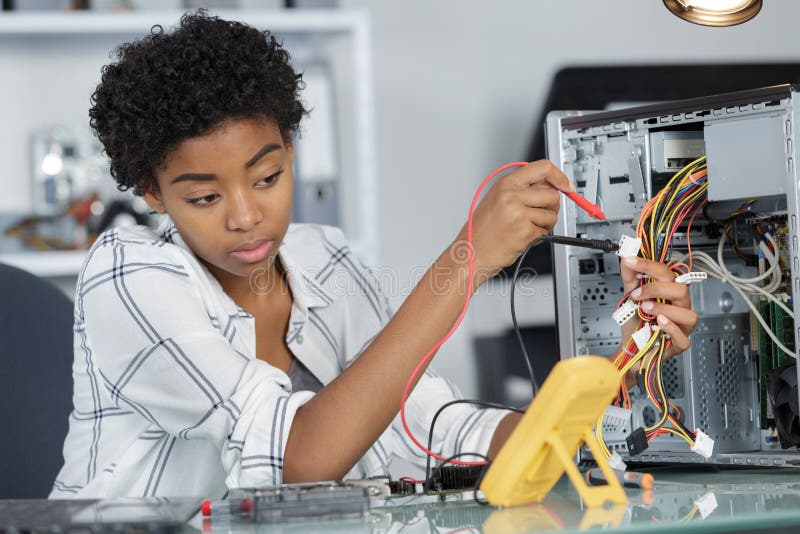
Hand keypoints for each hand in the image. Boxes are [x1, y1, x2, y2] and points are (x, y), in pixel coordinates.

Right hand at [452, 160, 573, 285]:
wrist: (471, 252)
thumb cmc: (482, 229)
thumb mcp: (497, 199)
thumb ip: (522, 189)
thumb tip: (551, 185)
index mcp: (505, 184)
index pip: (542, 168)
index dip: (559, 176)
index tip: (566, 185)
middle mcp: (511, 196)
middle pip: (552, 194)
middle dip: (551, 207)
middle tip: (539, 214)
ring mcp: (518, 214)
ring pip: (552, 215)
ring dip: (544, 224)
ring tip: (525, 228)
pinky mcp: (524, 232)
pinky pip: (545, 232)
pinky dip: (538, 237)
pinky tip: (521, 237)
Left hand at [619, 256, 698, 359]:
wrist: (630, 345)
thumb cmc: (636, 321)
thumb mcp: (630, 295)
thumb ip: (630, 276)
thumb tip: (626, 258)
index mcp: (670, 292)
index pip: (667, 272)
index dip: (648, 265)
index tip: (631, 261)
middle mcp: (679, 306)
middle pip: (681, 290)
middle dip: (657, 289)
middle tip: (637, 295)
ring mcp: (682, 325)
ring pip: (688, 314)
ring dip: (664, 308)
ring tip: (646, 309)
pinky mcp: (679, 343)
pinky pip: (684, 337)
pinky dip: (671, 328)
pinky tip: (658, 323)